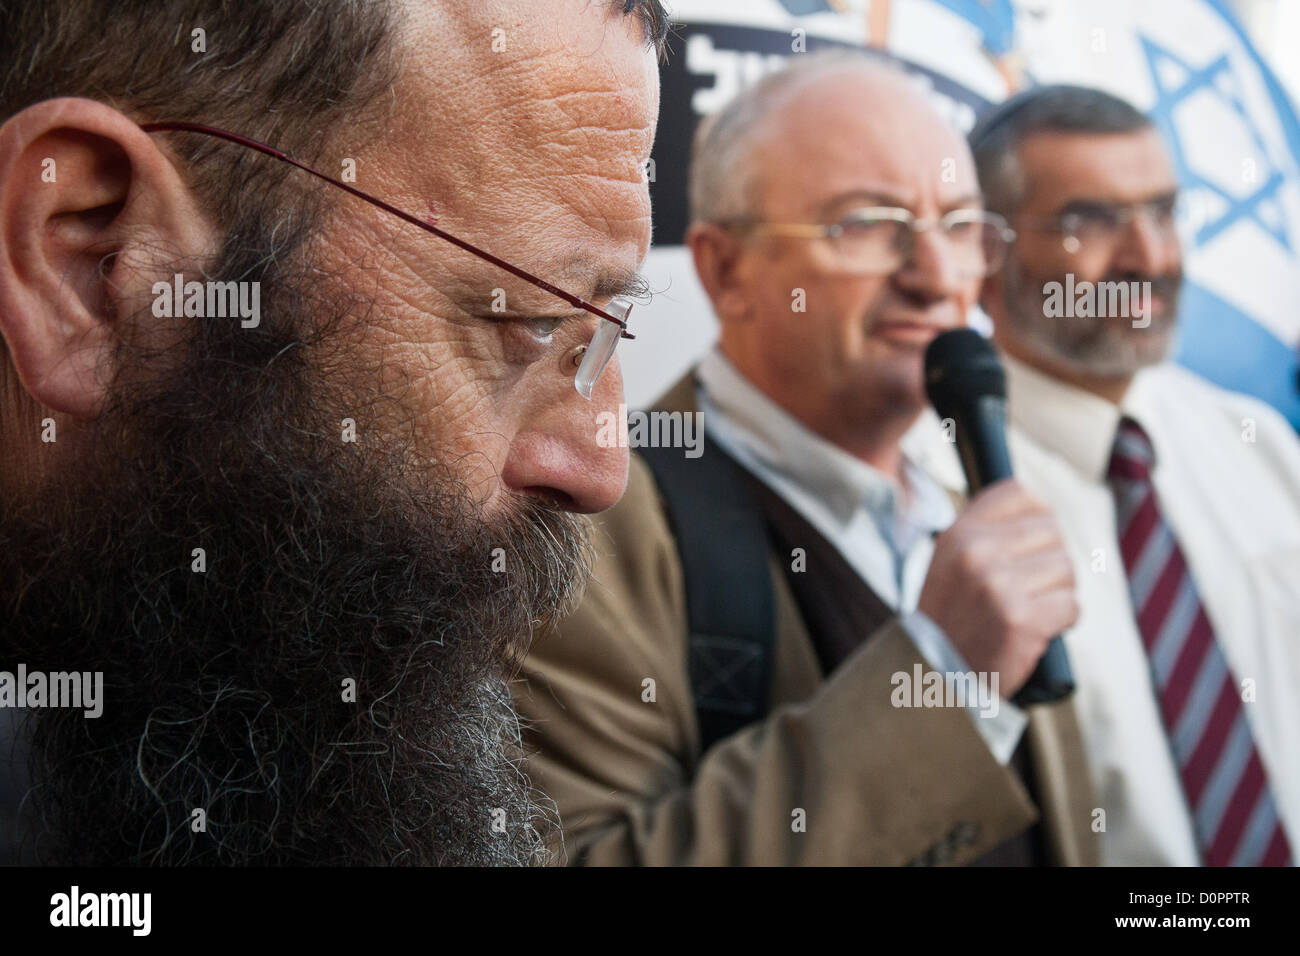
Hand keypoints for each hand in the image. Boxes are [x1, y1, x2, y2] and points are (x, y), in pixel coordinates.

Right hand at [918, 479, 1078, 695]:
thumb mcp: (951, 563)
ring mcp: (998, 585)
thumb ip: (988, 534)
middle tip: (1027, 590)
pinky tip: (1035, 631)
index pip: (1020, 495)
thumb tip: (1044, 510)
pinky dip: (1062, 622)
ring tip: (1028, 611)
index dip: (1037, 516)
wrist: (935, 676)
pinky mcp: (1021, 620)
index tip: (1032, 543)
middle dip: (1050, 563)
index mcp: (958, 533)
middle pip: (1052, 532)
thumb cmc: (952, 619)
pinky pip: (1070, 606)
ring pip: (1066, 570)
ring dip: (1057, 594)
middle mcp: (977, 552)